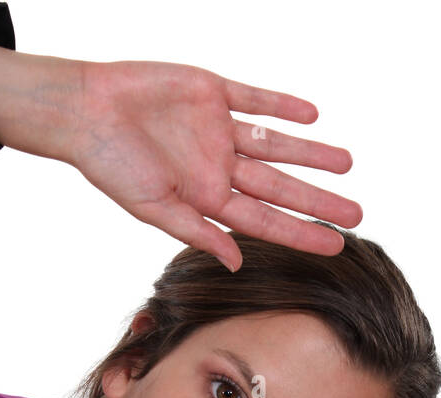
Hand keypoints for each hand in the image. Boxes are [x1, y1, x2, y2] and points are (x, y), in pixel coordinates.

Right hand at [0, 47, 361, 271]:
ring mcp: (217, 130)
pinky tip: (311, 114)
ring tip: (346, 163)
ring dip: (310, 153)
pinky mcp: (211, 92)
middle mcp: (219, 168)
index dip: (301, 234)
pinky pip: (254, 99)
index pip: (265, 222)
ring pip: (276, 144)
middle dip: (317, 201)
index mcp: (207, 200)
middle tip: (356, 213)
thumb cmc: (110, 166)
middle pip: (280, 188)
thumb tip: (237, 263)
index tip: (335, 245)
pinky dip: (281, 106)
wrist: (84, 111)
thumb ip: (198, 232)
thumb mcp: (154, 209)